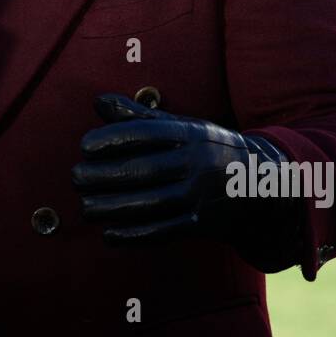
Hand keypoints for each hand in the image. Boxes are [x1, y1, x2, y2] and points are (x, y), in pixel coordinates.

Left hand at [71, 93, 303, 271]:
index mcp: (190, 133)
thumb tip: (99, 101)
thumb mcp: (180, 126)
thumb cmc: (205, 149)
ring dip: (112, 208)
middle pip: (144, 170)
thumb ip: (139, 116)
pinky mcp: (201, 223)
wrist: (259, 183)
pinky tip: (109, 234)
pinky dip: (134, 235)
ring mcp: (200, 195)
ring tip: (85, 207)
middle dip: (104, 176)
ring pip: (150, 204)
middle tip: (76, 178)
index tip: (85, 147)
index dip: (112, 139)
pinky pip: (163, 231)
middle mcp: (197, 163)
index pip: (146, 133)